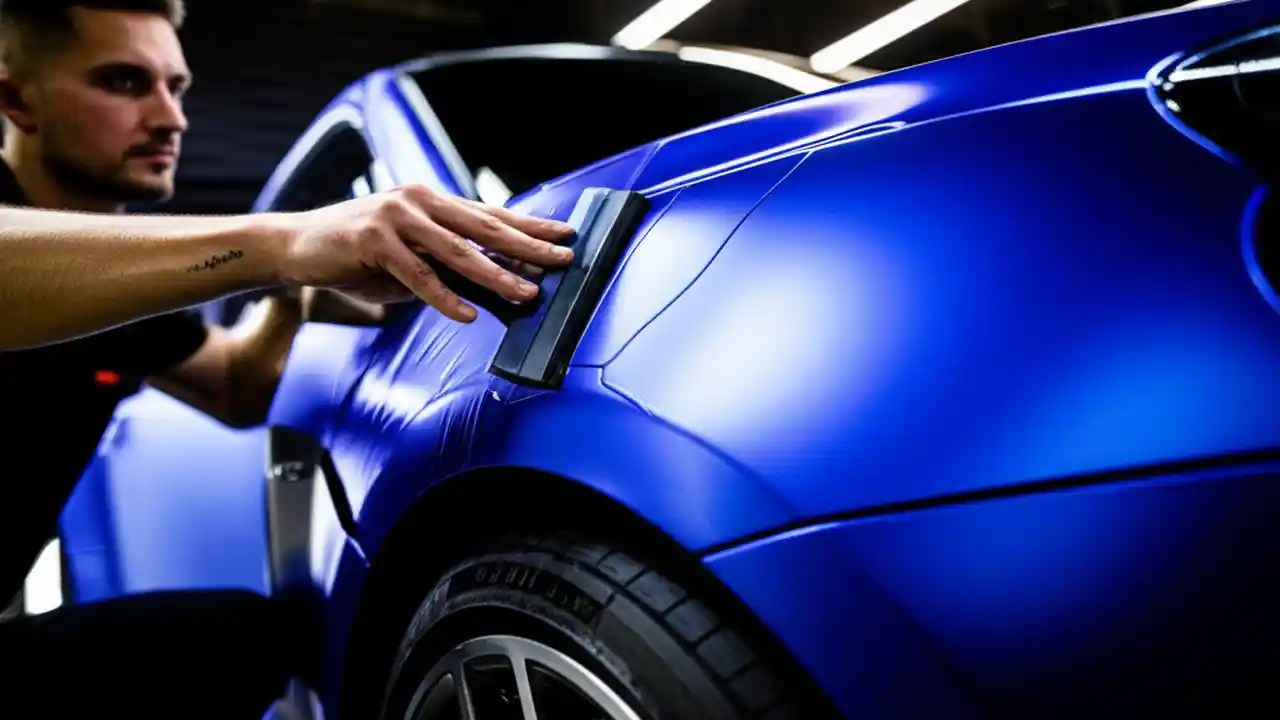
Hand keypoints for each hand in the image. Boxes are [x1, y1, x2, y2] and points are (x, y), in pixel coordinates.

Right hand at [272, 185, 574, 322]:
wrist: (295, 245)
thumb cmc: (358, 253)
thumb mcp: (409, 255)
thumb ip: (446, 263)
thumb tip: (494, 283)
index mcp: (432, 201)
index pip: (490, 214)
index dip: (529, 225)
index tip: (565, 235)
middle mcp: (418, 201)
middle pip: (484, 226)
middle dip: (527, 246)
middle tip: (563, 259)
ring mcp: (395, 218)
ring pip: (456, 251)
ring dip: (495, 274)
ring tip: (526, 293)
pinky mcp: (372, 240)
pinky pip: (416, 275)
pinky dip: (443, 297)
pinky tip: (466, 314)